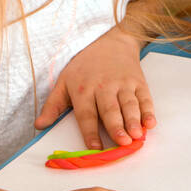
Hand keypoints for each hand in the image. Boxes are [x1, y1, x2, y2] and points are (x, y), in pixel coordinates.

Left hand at [35, 27, 154, 148]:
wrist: (111, 42)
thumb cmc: (85, 65)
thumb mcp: (63, 81)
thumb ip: (53, 105)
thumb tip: (39, 125)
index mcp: (83, 89)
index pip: (86, 114)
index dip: (90, 132)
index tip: (95, 148)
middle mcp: (103, 87)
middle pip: (110, 110)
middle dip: (116, 127)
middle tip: (122, 143)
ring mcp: (123, 84)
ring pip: (129, 105)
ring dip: (134, 121)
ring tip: (137, 136)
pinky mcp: (138, 82)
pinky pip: (144, 98)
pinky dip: (149, 111)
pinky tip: (150, 123)